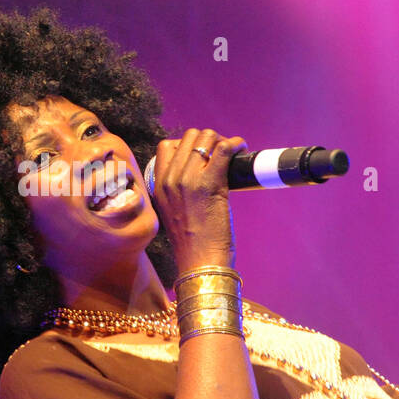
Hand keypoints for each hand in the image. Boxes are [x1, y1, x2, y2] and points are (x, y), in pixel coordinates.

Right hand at [152, 128, 247, 271]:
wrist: (200, 261)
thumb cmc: (192, 243)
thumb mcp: (173, 213)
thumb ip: (177, 192)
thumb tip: (199, 174)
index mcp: (158, 186)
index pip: (166, 146)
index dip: (187, 144)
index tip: (202, 153)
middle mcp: (170, 180)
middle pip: (188, 137)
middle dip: (207, 139)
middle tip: (220, 152)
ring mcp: (188, 180)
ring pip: (205, 137)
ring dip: (221, 140)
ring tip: (231, 151)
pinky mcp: (210, 184)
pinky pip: (223, 149)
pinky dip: (235, 144)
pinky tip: (240, 148)